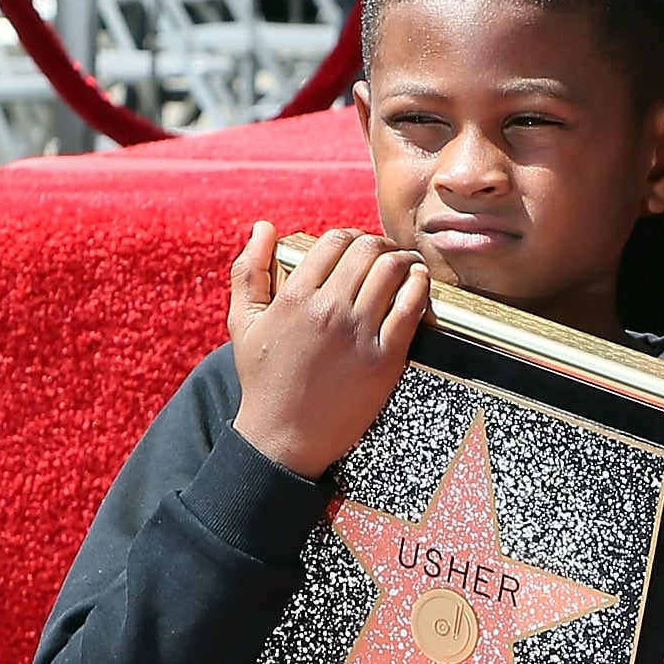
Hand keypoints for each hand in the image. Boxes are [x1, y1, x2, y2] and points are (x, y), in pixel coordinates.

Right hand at [227, 221, 428, 479]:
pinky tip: (419, 281)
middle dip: (379, 243)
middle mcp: (328, 310)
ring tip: (405, 263)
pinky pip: (411, 308)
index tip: (357, 244)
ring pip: (392, 272)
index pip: (333, 242)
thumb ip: (249, 270)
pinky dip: (420, 286)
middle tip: (385, 251)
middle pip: (366, 251)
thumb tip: (264, 227)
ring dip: (402, 260)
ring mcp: (358, 335)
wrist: (284, 437)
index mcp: (294, 297)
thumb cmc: (263, 379)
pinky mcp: (385, 360)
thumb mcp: (243, 322)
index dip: (350, 235)